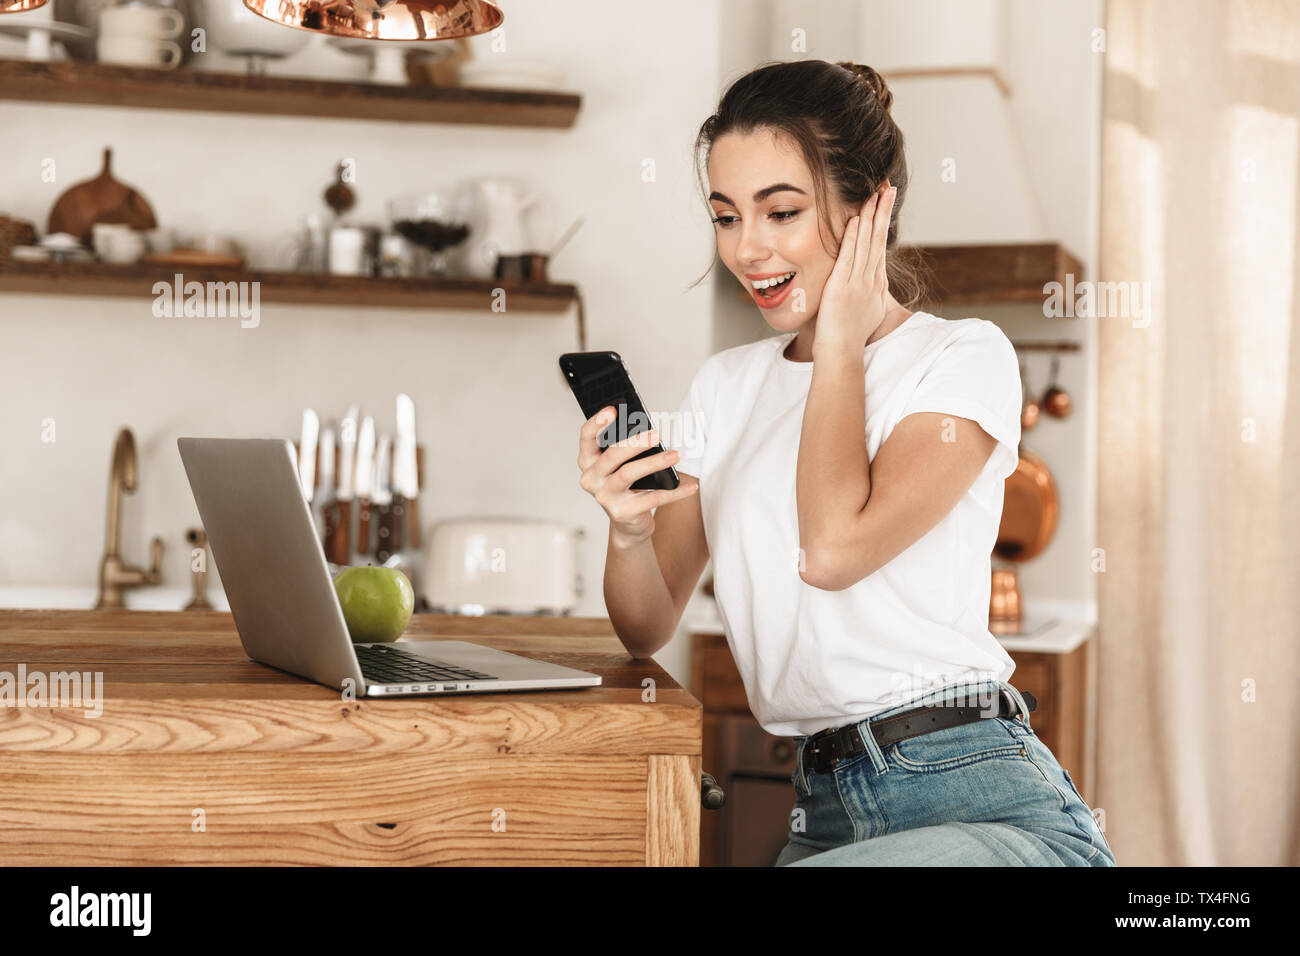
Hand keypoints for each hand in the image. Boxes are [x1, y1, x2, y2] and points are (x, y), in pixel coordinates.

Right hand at [576, 405, 698, 546]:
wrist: (628, 522)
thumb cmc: (626, 486)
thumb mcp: (621, 465)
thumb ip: (626, 448)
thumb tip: (650, 432)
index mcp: (588, 461)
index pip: (586, 437)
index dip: (597, 422)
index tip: (613, 410)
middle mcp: (591, 479)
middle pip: (611, 455)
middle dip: (635, 442)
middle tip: (656, 434)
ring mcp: (604, 497)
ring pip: (628, 474)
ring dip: (654, 462)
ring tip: (674, 455)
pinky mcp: (621, 512)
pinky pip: (652, 498)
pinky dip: (674, 492)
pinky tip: (690, 486)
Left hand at [812, 182, 896, 358]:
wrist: (841, 353)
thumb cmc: (846, 337)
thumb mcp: (859, 311)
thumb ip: (860, 293)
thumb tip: (862, 286)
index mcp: (874, 284)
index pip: (880, 245)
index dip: (883, 222)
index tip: (886, 201)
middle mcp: (870, 280)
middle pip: (878, 239)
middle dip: (884, 211)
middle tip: (888, 187)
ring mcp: (858, 283)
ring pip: (867, 244)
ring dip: (872, 217)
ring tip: (876, 194)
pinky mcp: (843, 288)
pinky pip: (850, 258)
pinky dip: (854, 238)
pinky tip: (856, 219)